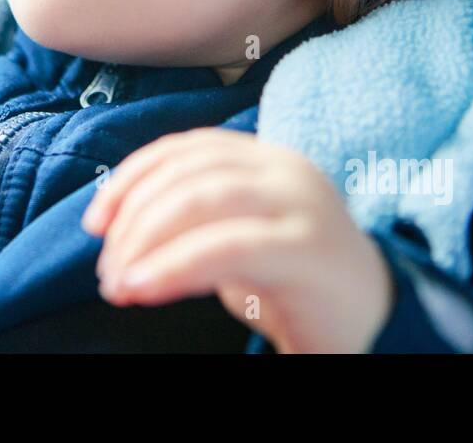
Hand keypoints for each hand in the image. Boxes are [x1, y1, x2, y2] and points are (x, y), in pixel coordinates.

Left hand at [81, 127, 395, 352]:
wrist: (377, 323)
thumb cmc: (296, 284)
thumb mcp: (237, 237)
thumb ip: (193, 217)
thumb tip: (117, 227)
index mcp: (266, 159)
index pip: (185, 149)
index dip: (131, 178)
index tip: (95, 222)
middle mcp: (285, 168)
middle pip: (186, 173)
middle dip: (133, 219)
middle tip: (106, 270)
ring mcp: (300, 203)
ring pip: (201, 199)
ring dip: (146, 241)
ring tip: (119, 283)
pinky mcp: (307, 247)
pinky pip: (225, 247)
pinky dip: (173, 266)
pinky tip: (144, 288)